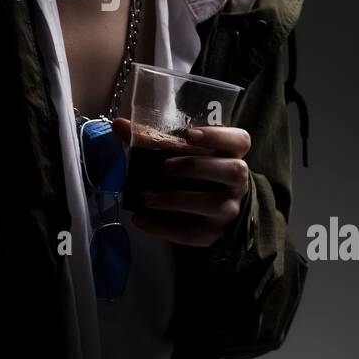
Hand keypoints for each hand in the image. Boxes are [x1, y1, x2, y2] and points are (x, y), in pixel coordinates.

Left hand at [111, 117, 250, 249]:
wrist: (211, 211)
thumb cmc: (194, 172)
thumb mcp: (180, 153)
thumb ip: (152, 137)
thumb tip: (119, 124)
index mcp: (231, 154)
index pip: (240, 141)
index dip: (217, 136)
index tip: (189, 134)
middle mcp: (236, 182)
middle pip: (233, 171)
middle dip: (196, 167)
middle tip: (166, 168)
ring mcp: (228, 209)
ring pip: (214, 204)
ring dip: (177, 200)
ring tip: (147, 197)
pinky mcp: (213, 233)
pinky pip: (192, 233)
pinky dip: (163, 228)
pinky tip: (140, 219)